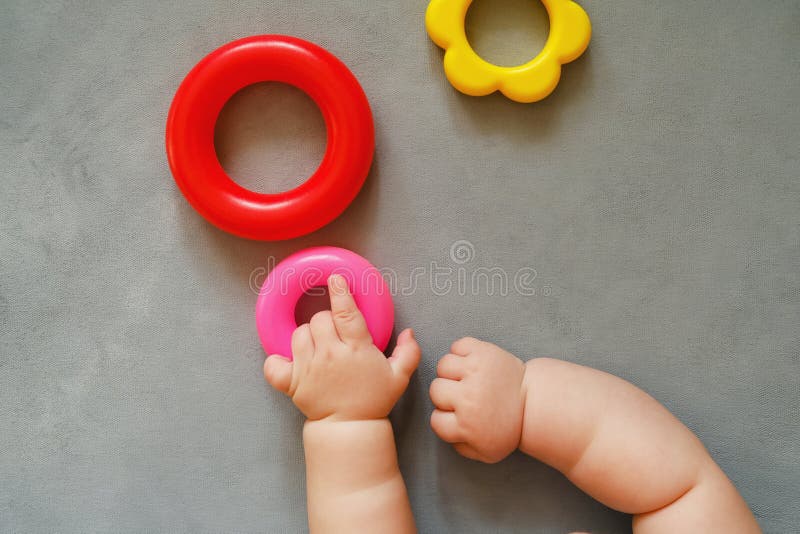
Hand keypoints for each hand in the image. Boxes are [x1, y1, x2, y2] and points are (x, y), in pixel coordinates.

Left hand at [263, 274, 420, 421]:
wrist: (350, 428)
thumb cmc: (373, 400)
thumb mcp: (399, 377)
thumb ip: (408, 352)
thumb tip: (409, 332)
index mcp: (356, 349)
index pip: (346, 313)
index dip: (340, 293)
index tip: (336, 279)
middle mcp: (330, 355)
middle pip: (318, 319)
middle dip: (325, 320)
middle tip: (334, 334)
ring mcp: (309, 369)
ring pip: (298, 334)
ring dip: (307, 335)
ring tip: (318, 347)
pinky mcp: (292, 383)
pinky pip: (274, 364)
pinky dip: (277, 360)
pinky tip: (289, 360)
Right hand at [429, 337, 526, 462]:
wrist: (535, 403)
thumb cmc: (509, 427)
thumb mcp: (486, 453)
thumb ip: (459, 447)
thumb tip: (445, 432)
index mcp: (466, 424)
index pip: (435, 419)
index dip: (446, 418)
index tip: (459, 415)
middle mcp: (467, 397)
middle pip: (435, 390)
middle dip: (447, 395)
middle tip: (464, 396)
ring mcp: (475, 372)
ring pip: (443, 366)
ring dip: (453, 372)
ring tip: (467, 377)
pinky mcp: (483, 352)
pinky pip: (458, 346)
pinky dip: (462, 352)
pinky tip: (471, 363)